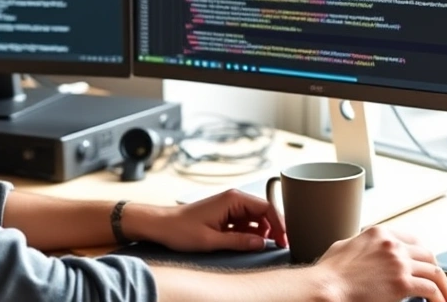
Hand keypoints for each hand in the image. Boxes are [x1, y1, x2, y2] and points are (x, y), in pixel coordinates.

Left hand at [140, 189, 286, 252]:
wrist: (161, 225)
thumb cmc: (180, 229)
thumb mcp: (211, 240)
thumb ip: (239, 242)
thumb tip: (262, 244)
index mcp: (232, 199)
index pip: (266, 207)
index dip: (280, 223)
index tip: (285, 239)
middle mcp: (233, 199)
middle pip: (264, 212)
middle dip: (274, 229)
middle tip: (280, 246)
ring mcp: (229, 207)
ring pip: (255, 219)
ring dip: (262, 232)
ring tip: (266, 247)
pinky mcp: (224, 215)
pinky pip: (245, 223)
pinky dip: (250, 233)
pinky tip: (250, 244)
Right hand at [312, 226, 446, 301]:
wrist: (326, 287)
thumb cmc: (329, 273)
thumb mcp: (344, 247)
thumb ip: (360, 245)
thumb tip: (362, 250)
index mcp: (379, 233)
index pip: (411, 239)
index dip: (422, 253)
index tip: (424, 264)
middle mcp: (392, 244)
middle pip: (427, 253)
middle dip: (435, 268)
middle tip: (438, 282)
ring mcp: (398, 262)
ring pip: (434, 271)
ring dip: (442, 286)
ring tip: (444, 297)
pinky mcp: (402, 283)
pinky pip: (430, 289)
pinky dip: (439, 297)